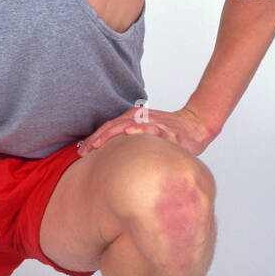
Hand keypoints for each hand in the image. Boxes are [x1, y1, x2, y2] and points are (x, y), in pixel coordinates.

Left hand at [75, 103, 215, 158]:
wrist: (194, 127)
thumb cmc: (167, 132)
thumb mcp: (143, 134)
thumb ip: (126, 141)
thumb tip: (107, 157)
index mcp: (131, 118)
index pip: (107, 128)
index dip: (92, 138)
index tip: (79, 151)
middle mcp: (139, 118)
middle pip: (112, 127)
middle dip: (96, 139)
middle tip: (83, 152)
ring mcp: (152, 122)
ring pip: (127, 126)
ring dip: (111, 134)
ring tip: (97, 145)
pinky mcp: (167, 130)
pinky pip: (152, 129)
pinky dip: (140, 129)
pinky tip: (130, 133)